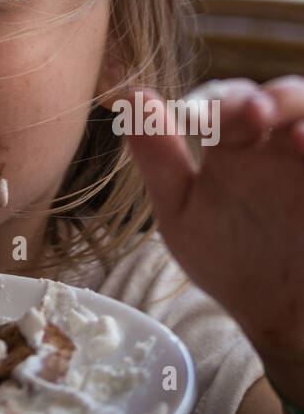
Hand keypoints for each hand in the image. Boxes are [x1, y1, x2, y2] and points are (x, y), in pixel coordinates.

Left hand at [110, 77, 303, 403]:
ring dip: (297, 107)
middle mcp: (279, 143)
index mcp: (237, 143)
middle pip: (279, 97)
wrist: (286, 317)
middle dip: (266, 101)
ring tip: (292, 134)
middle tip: (253, 114)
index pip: (229, 101)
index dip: (221, 102)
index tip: (205, 119)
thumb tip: (127, 96)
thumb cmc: (231, 262)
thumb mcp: (184, 214)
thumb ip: (158, 159)